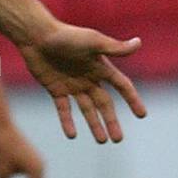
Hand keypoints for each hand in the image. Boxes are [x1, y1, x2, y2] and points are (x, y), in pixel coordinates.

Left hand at [18, 24, 146, 142]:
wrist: (37, 36)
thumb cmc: (66, 36)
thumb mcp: (93, 41)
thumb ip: (114, 47)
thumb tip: (138, 43)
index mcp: (101, 67)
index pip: (122, 86)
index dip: (132, 100)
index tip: (141, 115)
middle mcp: (89, 78)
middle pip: (104, 104)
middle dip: (112, 121)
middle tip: (118, 139)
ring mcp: (72, 85)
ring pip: (87, 110)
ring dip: (94, 125)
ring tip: (102, 141)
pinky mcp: (56, 89)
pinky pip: (64, 109)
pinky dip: (67, 122)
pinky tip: (72, 135)